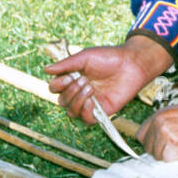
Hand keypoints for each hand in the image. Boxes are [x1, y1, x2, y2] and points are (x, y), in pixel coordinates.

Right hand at [43, 38, 171, 124]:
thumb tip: (45, 69)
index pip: (54, 88)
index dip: (58, 85)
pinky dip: (85, 112)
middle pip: (61, 101)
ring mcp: (90, 102)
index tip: (69, 76)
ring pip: (71, 112)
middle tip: (84, 80)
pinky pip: (86, 120)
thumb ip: (65, 64)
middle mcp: (79, 92)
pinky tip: (91, 101)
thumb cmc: (108, 58)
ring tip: (90, 87)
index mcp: (72, 78)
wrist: (131, 64)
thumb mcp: (84, 57)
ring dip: (77, 100)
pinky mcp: (102, 110)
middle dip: (70, 92)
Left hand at [135, 103, 177, 161]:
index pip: (141, 135)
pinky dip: (176, 158)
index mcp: (159, 114)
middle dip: (159, 150)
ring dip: (169, 155)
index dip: (150, 142)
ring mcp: (164, 132)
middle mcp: (159, 122)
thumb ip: (163, 123)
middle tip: (175, 145)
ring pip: (157, 155)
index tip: (159, 145)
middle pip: (148, 147)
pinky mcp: (173, 143)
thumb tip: (154, 139)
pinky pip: (167, 159)